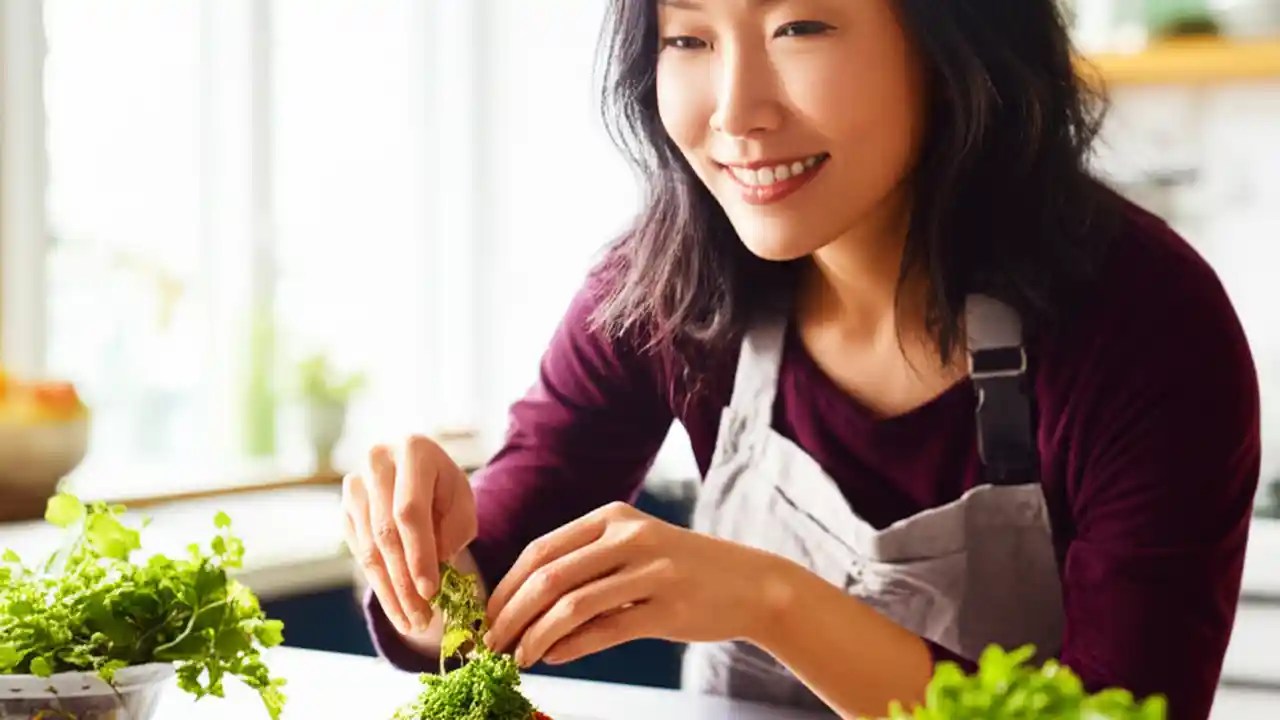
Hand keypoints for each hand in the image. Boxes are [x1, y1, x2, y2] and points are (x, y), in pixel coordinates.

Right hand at [341, 435, 476, 635]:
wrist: (419, 473)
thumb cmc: (446, 489)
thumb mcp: (462, 502)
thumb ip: (451, 531)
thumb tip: (429, 572)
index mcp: (412, 450)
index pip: (409, 511)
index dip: (418, 554)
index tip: (431, 591)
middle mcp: (376, 461)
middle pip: (385, 533)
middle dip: (404, 582)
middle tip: (422, 618)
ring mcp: (355, 485)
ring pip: (369, 549)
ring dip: (391, 592)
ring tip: (413, 623)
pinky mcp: (345, 509)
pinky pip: (359, 554)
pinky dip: (380, 585)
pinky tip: (397, 610)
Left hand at [483, 501, 791, 667]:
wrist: (752, 585)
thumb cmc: (683, 570)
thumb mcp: (634, 554)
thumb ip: (585, 573)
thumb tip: (528, 616)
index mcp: (612, 517)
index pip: (541, 550)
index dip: (506, 585)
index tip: (485, 615)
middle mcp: (629, 537)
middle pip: (549, 576)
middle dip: (510, 614)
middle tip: (489, 644)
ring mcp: (650, 571)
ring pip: (572, 605)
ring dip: (534, 636)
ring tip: (517, 658)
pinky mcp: (667, 607)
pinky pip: (606, 629)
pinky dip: (571, 647)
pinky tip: (552, 658)